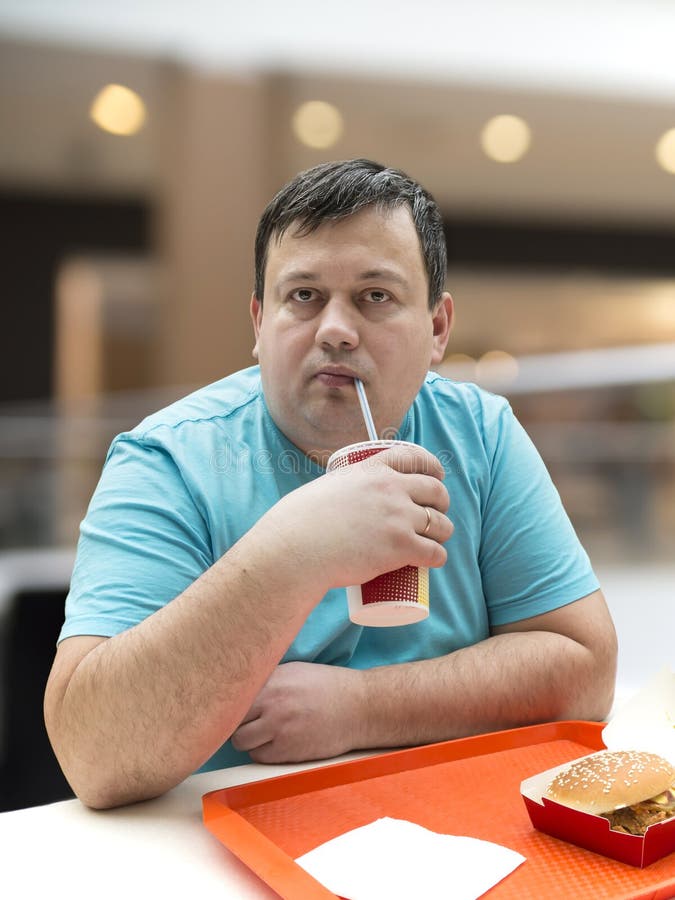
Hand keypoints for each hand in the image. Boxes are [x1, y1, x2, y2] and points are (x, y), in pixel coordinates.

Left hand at [230, 661, 365, 762]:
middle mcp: (271, 702)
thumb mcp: (294, 671)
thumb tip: (240, 687)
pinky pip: (259, 755)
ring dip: (248, 738)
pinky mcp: (287, 751)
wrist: (359, 707)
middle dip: (237, 720)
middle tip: (248, 720)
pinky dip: (263, 751)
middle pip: (232, 718)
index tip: (231, 705)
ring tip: (262, 732)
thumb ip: (267, 680)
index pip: (232, 694)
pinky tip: (276, 742)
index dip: (231, 701)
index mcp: (272, 679)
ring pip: (241, 740)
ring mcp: (278, 728)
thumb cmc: (328, 687)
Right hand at [254, 443, 453, 596]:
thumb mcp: (328, 488)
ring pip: (441, 524)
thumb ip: (345, 489)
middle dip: (441, 503)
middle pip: (435, 491)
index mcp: (372, 470)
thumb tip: (348, 502)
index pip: (414, 458)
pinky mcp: (401, 547)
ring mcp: (398, 518)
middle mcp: (391, 488)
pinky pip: (435, 552)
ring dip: (443, 533)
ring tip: (436, 541)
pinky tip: (435, 559)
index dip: (432, 467)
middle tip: (436, 515)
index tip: (437, 476)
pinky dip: (438, 557)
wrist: (296, 549)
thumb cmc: (300, 523)